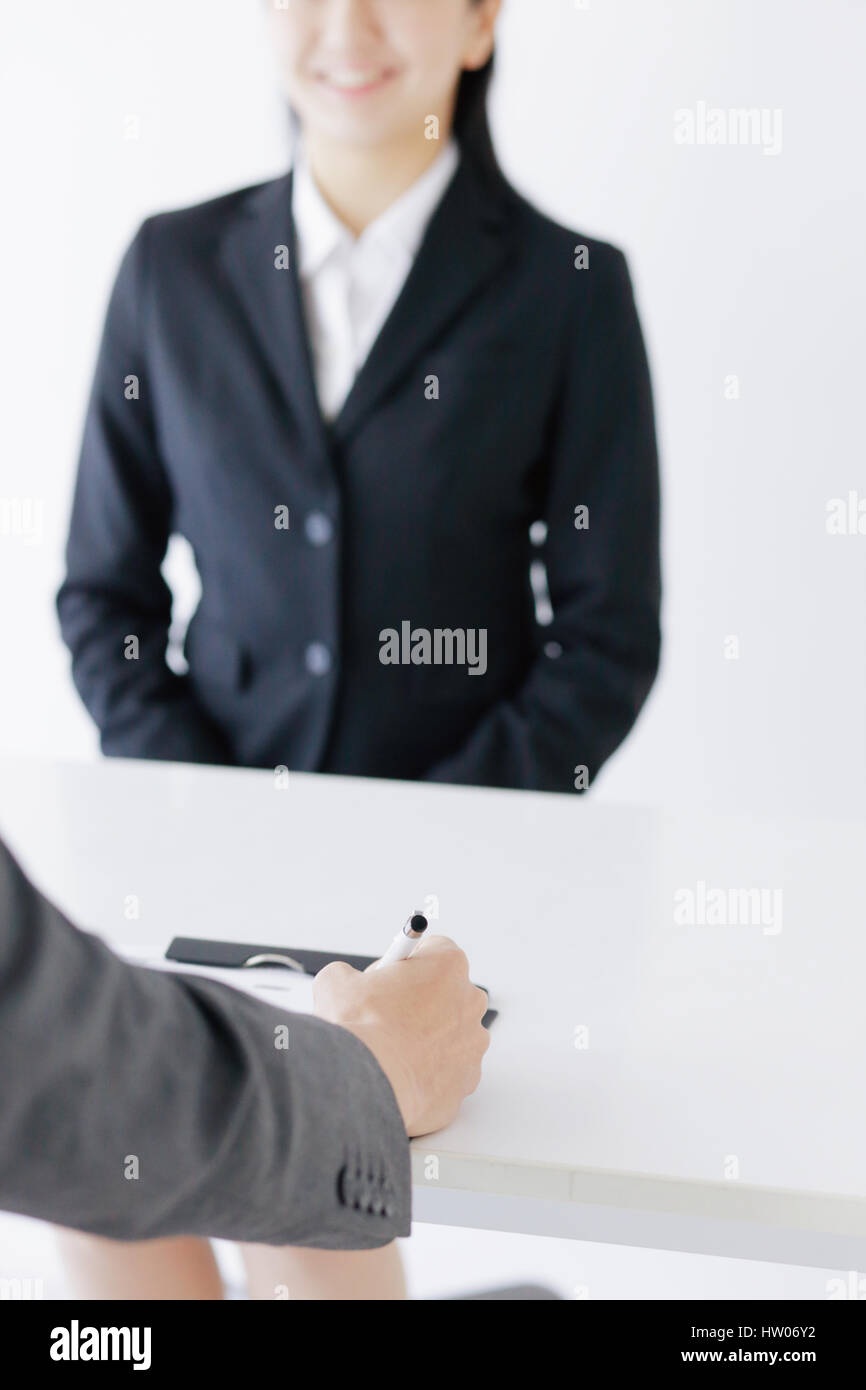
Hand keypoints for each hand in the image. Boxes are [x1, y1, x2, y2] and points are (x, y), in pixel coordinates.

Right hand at [313, 935, 489, 1136]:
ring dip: (427, 1038)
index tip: (390, 976)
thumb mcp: (336, 981)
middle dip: (421, 1001)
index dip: (406, 963)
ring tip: (392, 1050)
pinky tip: (402, 1074)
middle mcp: (470, 1000)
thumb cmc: (360, 1029)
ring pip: (450, 1034)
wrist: (366, 1083)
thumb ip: (350, 974)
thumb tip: (345, 982)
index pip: (435, 950)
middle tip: (387, 1014)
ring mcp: (473, 1043)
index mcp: (447, 965)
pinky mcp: (467, 1080)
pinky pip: (449, 1070)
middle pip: (447, 992)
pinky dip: (429, 1072)